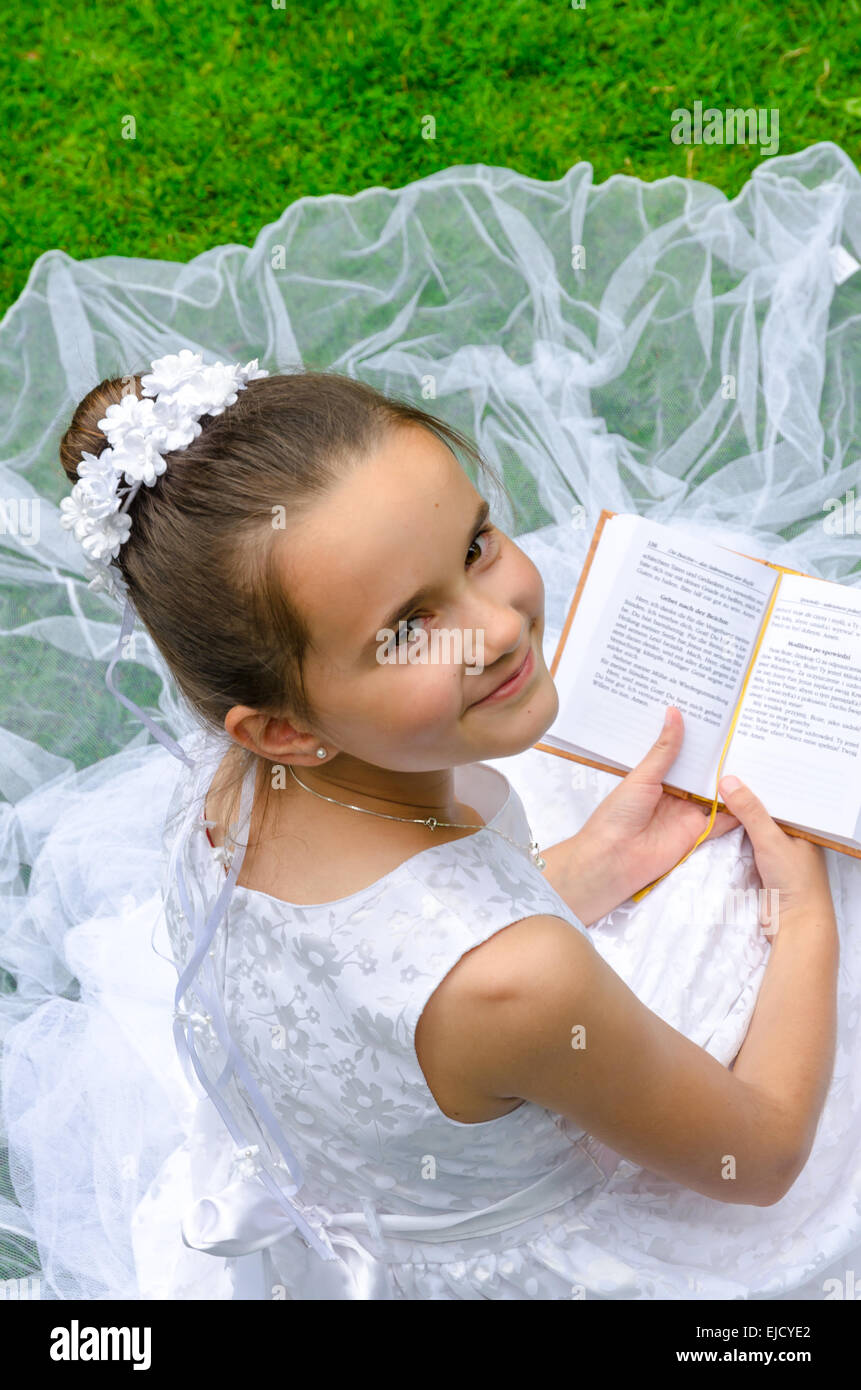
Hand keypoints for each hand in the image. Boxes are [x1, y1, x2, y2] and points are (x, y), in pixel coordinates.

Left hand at [566, 706, 740, 922]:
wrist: (614, 858)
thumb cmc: (619, 814)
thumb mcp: (642, 776)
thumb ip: (664, 750)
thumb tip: (674, 713)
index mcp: (658, 776)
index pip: (684, 754)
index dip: (699, 739)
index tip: (719, 717)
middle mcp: (676, 793)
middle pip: (704, 773)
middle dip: (721, 758)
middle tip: (747, 733)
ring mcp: (689, 813)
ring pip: (717, 795)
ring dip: (734, 782)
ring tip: (759, 756)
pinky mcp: (699, 832)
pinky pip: (724, 820)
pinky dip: (739, 811)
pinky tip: (757, 794)